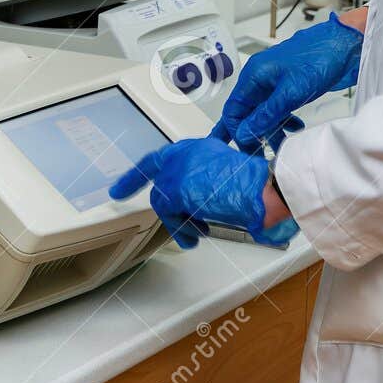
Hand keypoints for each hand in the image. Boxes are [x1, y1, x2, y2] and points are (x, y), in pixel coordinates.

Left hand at [109, 136, 298, 250]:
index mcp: (197, 147)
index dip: (138, 174)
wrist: (261, 188)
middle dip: (160, 203)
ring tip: (194, 232)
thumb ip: (203, 182)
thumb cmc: (254, 185)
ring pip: (162, 200)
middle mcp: (184, 152)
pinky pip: (168, 213)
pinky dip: (180, 227)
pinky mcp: (176, 187)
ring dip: (177, 221)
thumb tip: (195, 201)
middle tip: (139, 206)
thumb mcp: (225, 176)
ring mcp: (178, 168)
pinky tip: (194, 235)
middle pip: (157, 179)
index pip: (160, 159)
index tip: (121, 186)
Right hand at [213, 12, 362, 154]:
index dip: (238, 131)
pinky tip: (295, 127)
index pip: (233, 109)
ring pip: (263, 112)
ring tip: (281, 144)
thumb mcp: (291, 92)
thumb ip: (266, 114)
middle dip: (253, 133)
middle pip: (246, 112)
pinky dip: (283, 120)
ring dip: (270, 129)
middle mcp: (261, 78)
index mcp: (254, 75)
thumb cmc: (320, 58)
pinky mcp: (289, 86)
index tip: (248, 149)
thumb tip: (244, 133)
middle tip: (261, 152)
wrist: (347, 46)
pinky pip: (278, 108)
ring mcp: (275, 82)